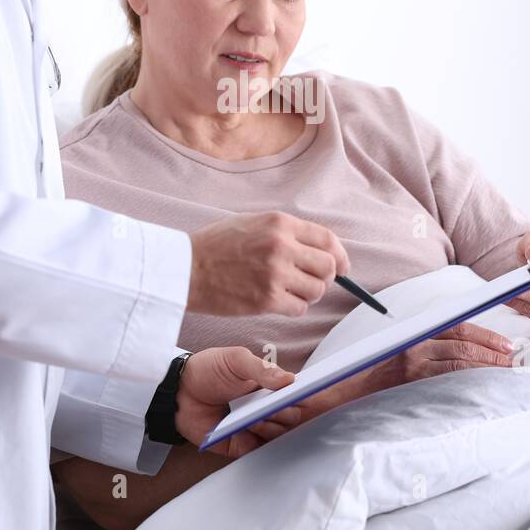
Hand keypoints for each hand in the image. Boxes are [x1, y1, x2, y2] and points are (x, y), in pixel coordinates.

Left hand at [175, 347, 302, 458]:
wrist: (178, 391)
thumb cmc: (208, 370)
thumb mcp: (235, 360)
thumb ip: (262, 369)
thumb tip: (290, 380)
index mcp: (269, 387)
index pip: (295, 394)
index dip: (304, 395)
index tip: (308, 393)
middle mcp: (265, 408)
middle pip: (291, 416)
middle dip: (286, 412)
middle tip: (274, 406)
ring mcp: (255, 428)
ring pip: (278, 434)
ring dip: (271, 426)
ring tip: (255, 417)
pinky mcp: (241, 445)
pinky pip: (259, 450)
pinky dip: (259, 441)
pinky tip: (250, 429)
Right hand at [187, 211, 349, 315]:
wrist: (186, 268)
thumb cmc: (216, 245)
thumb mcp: (253, 222)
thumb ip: (285, 232)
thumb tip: (319, 249)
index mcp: (280, 223)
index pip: (327, 240)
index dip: (340, 256)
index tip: (342, 267)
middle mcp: (282, 246)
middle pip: (328, 267)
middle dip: (326, 277)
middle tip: (312, 281)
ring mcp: (275, 274)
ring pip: (316, 290)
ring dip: (309, 294)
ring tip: (291, 291)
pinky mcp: (266, 300)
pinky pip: (299, 308)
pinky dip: (295, 307)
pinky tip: (279, 302)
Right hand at [299, 323, 514, 422]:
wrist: (347, 393)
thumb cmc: (376, 373)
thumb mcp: (402, 351)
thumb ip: (428, 346)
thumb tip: (468, 350)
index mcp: (415, 334)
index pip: (457, 329)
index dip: (485, 336)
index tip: (506, 345)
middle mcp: (414, 347)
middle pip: (463, 346)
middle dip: (493, 353)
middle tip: (514, 362)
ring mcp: (413, 368)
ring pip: (459, 364)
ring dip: (487, 368)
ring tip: (506, 374)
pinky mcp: (411, 386)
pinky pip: (447, 384)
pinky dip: (468, 384)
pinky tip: (483, 388)